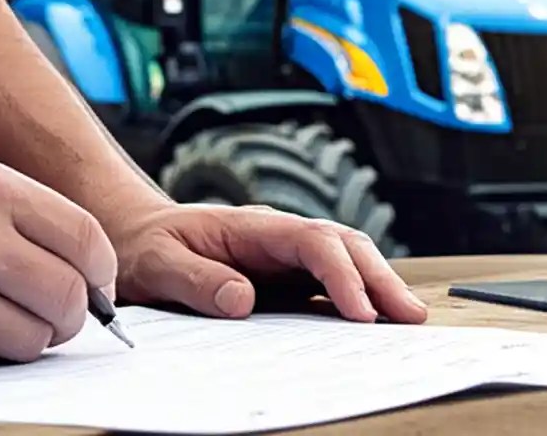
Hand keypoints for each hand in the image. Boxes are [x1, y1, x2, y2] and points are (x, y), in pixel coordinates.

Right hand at [0, 153, 116, 372]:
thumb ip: (22, 212)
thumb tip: (87, 261)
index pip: (84, 237)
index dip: (101, 269)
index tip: (97, 281)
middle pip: (70, 294)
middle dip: (74, 312)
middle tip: (59, 311)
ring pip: (38, 336)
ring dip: (30, 335)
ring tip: (1, 316)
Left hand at [109, 203, 427, 323]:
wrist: (138, 237)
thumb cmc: (148, 245)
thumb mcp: (157, 263)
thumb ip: (196, 279)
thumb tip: (242, 299)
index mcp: (254, 226)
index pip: (313, 242)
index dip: (342, 274)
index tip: (360, 311)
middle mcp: (280, 236)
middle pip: (345, 246)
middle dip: (380, 279)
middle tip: (408, 315)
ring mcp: (287, 255)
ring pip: (347, 261)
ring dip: (378, 286)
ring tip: (407, 318)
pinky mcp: (287, 277)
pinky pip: (331, 283)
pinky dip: (360, 298)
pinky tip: (377, 320)